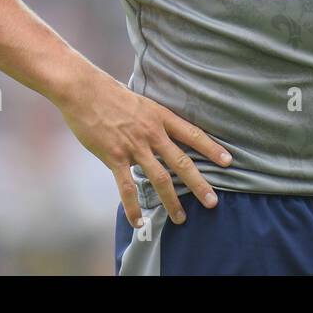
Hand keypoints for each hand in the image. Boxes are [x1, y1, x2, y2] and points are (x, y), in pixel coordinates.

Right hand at [54, 71, 231, 228]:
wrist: (84, 91)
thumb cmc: (110, 95)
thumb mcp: (141, 102)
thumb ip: (152, 120)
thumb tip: (161, 133)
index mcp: (160, 117)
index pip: (192, 134)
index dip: (211, 148)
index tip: (228, 161)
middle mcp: (152, 133)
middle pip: (182, 162)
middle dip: (199, 184)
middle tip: (212, 202)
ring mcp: (134, 147)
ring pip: (159, 179)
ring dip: (172, 201)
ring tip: (181, 218)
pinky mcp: (115, 157)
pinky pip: (127, 188)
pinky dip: (134, 207)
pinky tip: (139, 222)